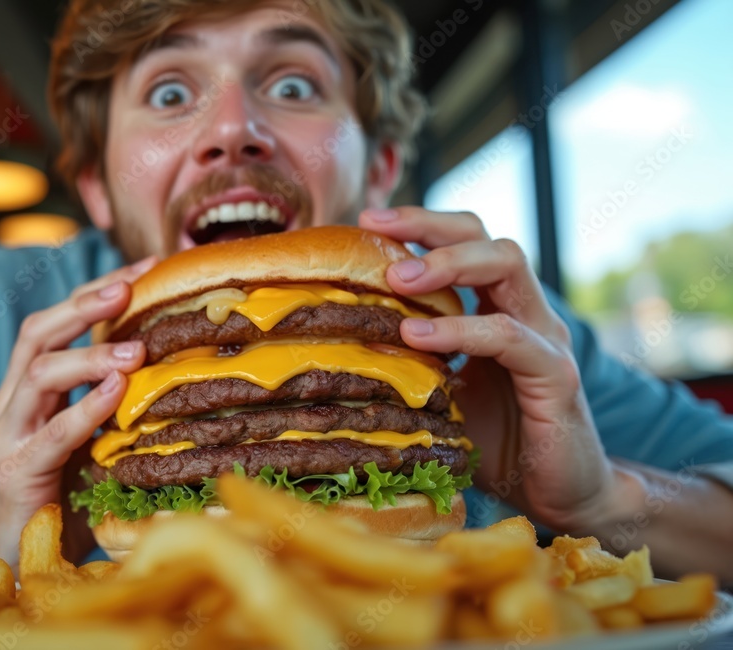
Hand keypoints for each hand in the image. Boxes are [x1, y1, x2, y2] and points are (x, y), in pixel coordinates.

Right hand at [0, 256, 155, 567]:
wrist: (22, 560)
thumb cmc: (65, 496)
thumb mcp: (88, 438)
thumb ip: (108, 402)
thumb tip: (167, 363)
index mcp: (25, 391)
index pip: (54, 326)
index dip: (93, 293)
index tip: (142, 268)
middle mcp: (9, 405)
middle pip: (36, 334)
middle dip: (84, 305)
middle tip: (129, 286)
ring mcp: (7, 437)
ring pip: (38, 373)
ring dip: (88, 354)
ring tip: (134, 349)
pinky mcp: (16, 472)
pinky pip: (52, 433)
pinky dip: (85, 408)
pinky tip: (116, 391)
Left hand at [359, 207, 617, 531]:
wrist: (557, 492)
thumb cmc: (493, 441)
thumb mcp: (440, 392)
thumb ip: (408, 361)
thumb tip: (339, 344)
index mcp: (496, 308)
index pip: (464, 242)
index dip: (420, 224)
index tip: (368, 219)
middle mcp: (524, 311)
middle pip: (485, 237)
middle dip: (430, 227)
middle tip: (379, 230)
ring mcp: (544, 338)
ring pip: (508, 267)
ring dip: (448, 266)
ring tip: (398, 279)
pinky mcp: (556, 375)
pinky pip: (510, 337)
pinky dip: (463, 330)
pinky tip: (419, 336)